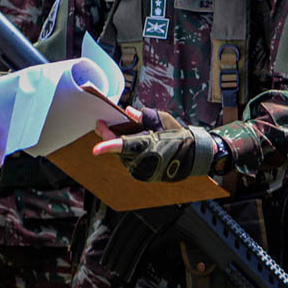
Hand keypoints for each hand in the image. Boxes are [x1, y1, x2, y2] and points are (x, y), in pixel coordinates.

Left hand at [93, 115, 217, 182]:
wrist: (192, 156)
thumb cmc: (177, 136)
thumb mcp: (162, 121)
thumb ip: (143, 116)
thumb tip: (128, 111)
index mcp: (148, 145)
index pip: (124, 146)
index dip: (108, 147)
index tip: (95, 149)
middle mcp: (144, 161)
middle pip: (118, 150)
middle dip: (108, 137)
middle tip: (100, 125)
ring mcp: (143, 171)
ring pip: (122, 157)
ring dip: (117, 146)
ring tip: (116, 133)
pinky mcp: (142, 175)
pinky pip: (128, 162)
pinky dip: (125, 153)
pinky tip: (127, 144)